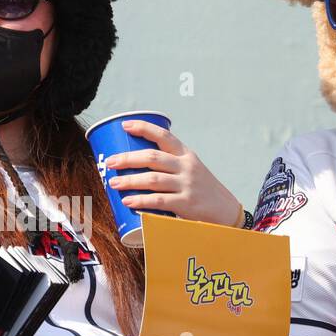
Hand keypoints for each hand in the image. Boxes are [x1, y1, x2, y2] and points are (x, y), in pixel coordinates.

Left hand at [105, 120, 242, 225]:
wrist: (226, 210)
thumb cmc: (201, 189)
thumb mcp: (191, 169)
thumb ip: (170, 164)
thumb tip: (135, 162)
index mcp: (186, 154)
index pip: (164, 135)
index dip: (143, 128)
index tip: (125, 125)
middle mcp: (186, 166)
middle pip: (153, 157)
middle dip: (128, 158)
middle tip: (110, 162)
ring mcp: (187, 185)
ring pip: (152, 179)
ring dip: (130, 181)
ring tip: (113, 183)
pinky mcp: (186, 204)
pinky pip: (159, 201)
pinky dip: (141, 201)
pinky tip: (128, 202)